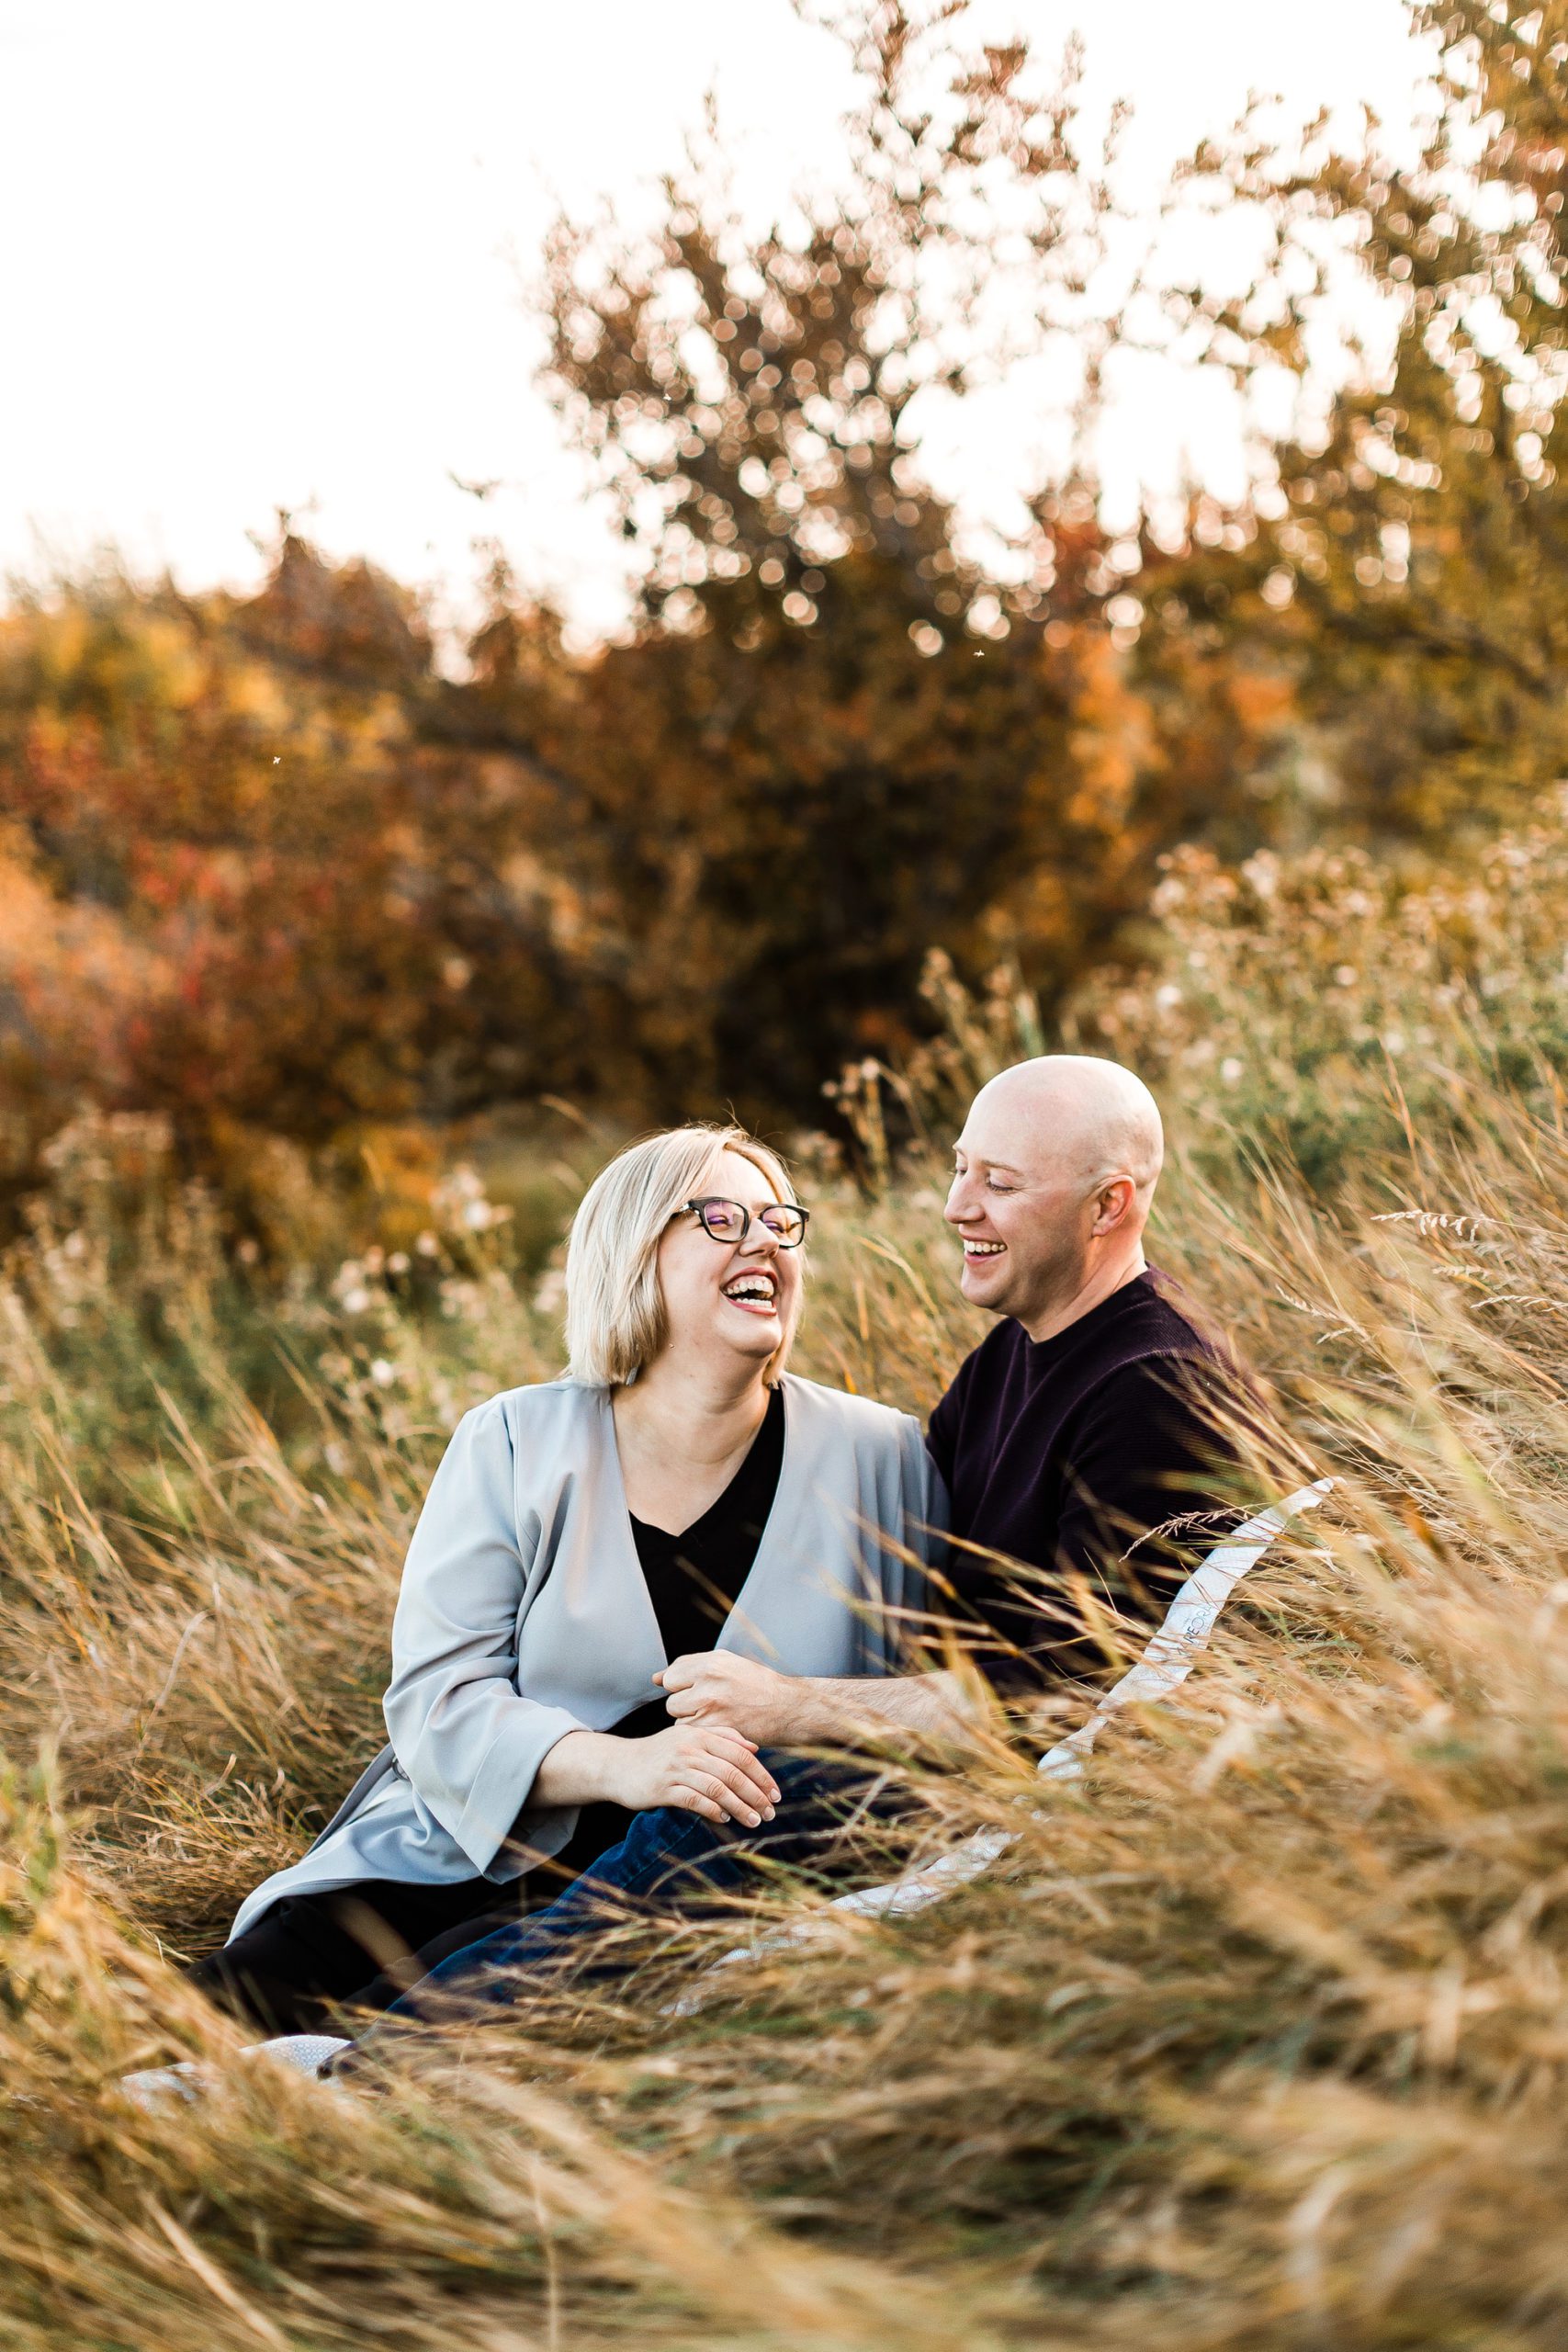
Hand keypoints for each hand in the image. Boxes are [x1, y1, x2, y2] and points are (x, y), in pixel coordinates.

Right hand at [608, 1721, 780, 1827]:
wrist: (618, 1765)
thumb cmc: (659, 1753)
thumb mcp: (688, 1737)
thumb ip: (721, 1736)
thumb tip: (755, 1747)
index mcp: (700, 1734)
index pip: (740, 1753)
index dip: (761, 1775)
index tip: (776, 1794)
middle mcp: (689, 1748)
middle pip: (732, 1771)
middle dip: (755, 1794)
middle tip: (770, 1812)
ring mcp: (676, 1768)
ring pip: (717, 1787)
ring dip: (739, 1806)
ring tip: (753, 1820)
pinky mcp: (663, 1788)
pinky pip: (694, 1799)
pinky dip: (712, 1809)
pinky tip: (723, 1818)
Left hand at [656, 1650, 791, 1743]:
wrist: (789, 1708)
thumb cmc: (758, 1684)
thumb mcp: (727, 1663)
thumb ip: (689, 1667)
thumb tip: (656, 1678)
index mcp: (710, 1664)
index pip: (671, 1676)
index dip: (681, 1686)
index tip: (697, 1690)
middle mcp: (709, 1684)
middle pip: (672, 1702)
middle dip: (685, 1706)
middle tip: (710, 1706)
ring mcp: (712, 1710)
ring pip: (680, 1721)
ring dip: (693, 1722)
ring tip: (717, 1717)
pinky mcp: (717, 1732)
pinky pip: (694, 1736)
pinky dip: (703, 1736)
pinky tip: (720, 1729)